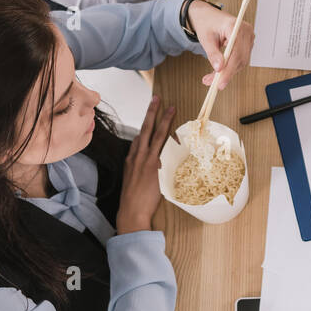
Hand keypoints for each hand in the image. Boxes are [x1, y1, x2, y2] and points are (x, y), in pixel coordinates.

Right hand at [115, 96, 175, 234]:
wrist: (131, 211)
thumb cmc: (133, 200)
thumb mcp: (132, 181)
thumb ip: (140, 170)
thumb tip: (152, 165)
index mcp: (131, 159)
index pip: (139, 138)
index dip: (145, 125)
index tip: (151, 115)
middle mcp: (137, 156)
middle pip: (145, 129)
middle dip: (151, 113)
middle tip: (157, 99)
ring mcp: (147, 160)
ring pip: (156, 134)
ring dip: (163, 120)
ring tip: (171, 108)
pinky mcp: (155, 166)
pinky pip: (164, 148)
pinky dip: (171, 138)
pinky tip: (179, 131)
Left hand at [186, 0, 254, 91]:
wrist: (208, 15)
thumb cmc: (207, 23)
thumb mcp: (206, 39)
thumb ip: (213, 54)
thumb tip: (218, 68)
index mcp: (235, 26)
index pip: (236, 52)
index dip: (229, 70)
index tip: (220, 83)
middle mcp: (246, 31)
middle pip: (240, 59)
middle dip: (226, 74)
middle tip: (211, 83)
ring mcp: (248, 37)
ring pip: (241, 62)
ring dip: (228, 72)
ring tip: (211, 78)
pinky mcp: (247, 43)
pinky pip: (241, 59)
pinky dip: (230, 67)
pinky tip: (219, 71)